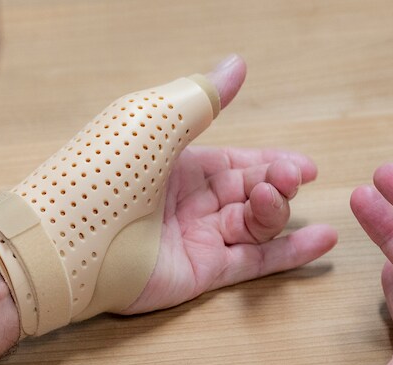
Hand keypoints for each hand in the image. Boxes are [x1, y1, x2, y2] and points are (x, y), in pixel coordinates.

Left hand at [119, 56, 337, 314]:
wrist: (70, 238)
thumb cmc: (107, 169)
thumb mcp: (160, 120)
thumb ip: (205, 97)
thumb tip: (237, 64)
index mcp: (176, 161)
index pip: (237, 162)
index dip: (272, 162)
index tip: (305, 166)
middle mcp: (187, 200)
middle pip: (250, 191)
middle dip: (278, 183)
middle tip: (290, 179)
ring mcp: (194, 237)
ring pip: (255, 224)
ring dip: (278, 211)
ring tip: (279, 199)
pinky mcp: (198, 272)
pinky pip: (254, 262)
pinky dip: (289, 253)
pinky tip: (322, 238)